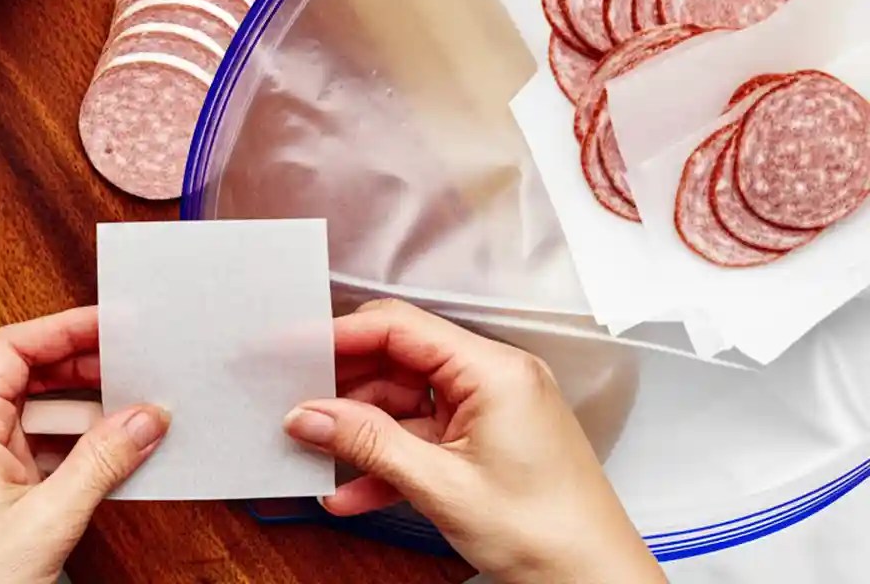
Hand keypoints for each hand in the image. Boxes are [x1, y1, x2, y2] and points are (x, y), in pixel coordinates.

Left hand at [0, 307, 169, 583]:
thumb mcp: (47, 522)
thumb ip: (102, 463)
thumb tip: (144, 419)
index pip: (9, 348)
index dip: (62, 329)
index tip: (108, 324)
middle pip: (15, 370)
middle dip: (71, 361)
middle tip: (123, 361)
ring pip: (23, 410)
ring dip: (73, 406)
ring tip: (124, 411)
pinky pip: (27, 447)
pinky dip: (65, 443)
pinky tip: (103, 454)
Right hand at [283, 300, 664, 583]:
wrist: (594, 582)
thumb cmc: (546, 531)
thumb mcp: (440, 485)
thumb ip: (368, 443)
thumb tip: (307, 414)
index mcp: (492, 370)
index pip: (400, 328)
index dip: (340, 335)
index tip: (293, 349)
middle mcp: (492, 379)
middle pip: (398, 362)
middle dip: (344, 388)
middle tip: (294, 405)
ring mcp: (487, 411)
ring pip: (403, 404)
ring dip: (360, 433)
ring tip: (314, 454)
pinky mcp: (483, 442)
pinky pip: (421, 438)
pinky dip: (387, 462)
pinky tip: (350, 491)